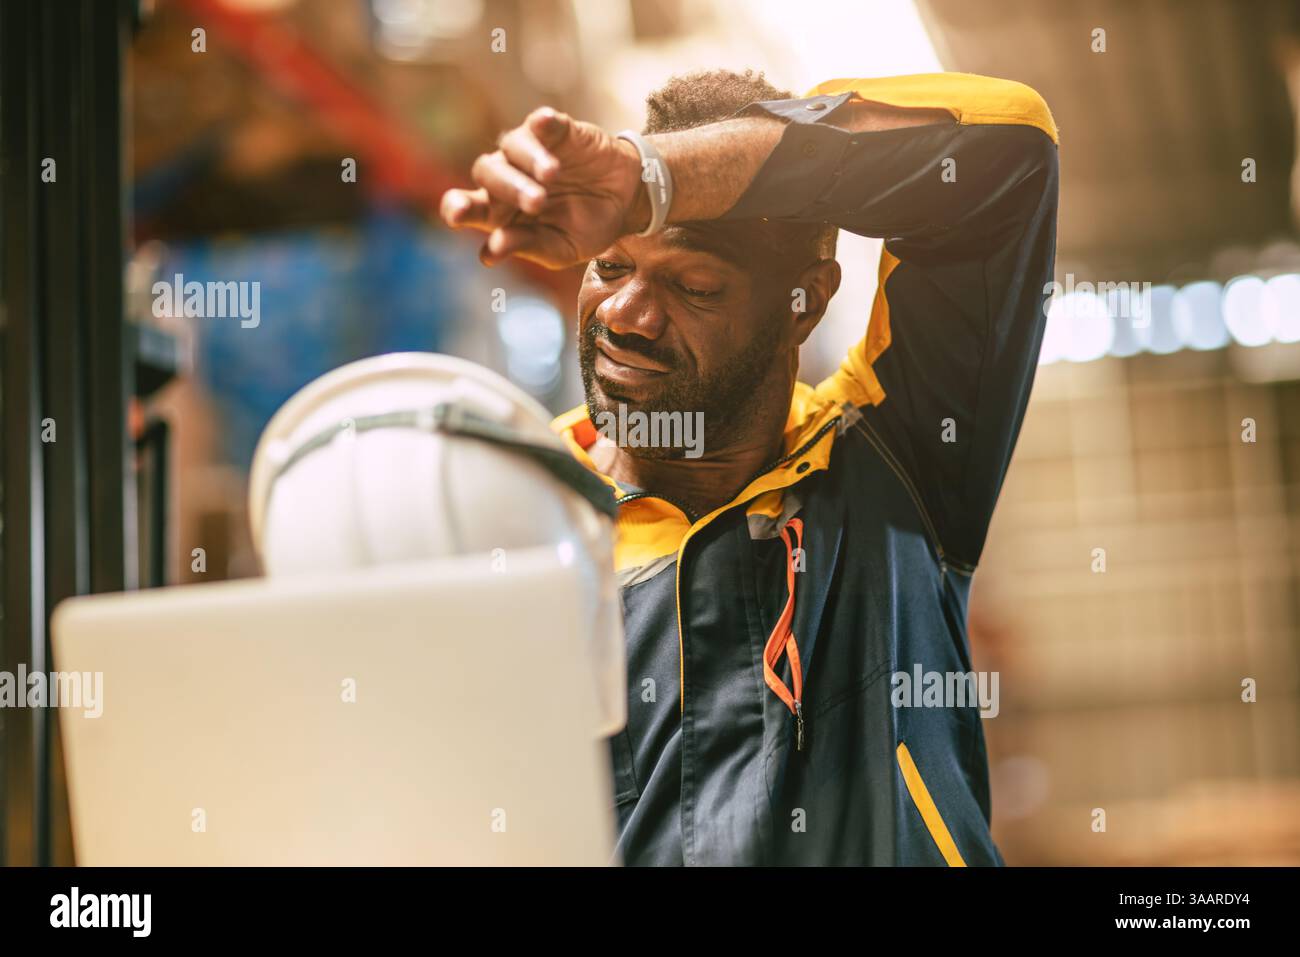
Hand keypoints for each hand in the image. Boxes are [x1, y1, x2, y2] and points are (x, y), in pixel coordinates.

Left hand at [439, 107, 649, 269]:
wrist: (627, 203)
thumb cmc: (585, 228)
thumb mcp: (560, 248)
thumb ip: (526, 247)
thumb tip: (487, 254)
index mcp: (499, 212)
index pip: (465, 206)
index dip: (457, 208)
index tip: (460, 213)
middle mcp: (507, 176)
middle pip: (488, 173)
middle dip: (509, 188)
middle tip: (537, 202)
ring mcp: (529, 150)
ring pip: (512, 145)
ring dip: (529, 160)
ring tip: (552, 175)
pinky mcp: (556, 130)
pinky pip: (542, 122)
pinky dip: (543, 122)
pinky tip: (545, 123)